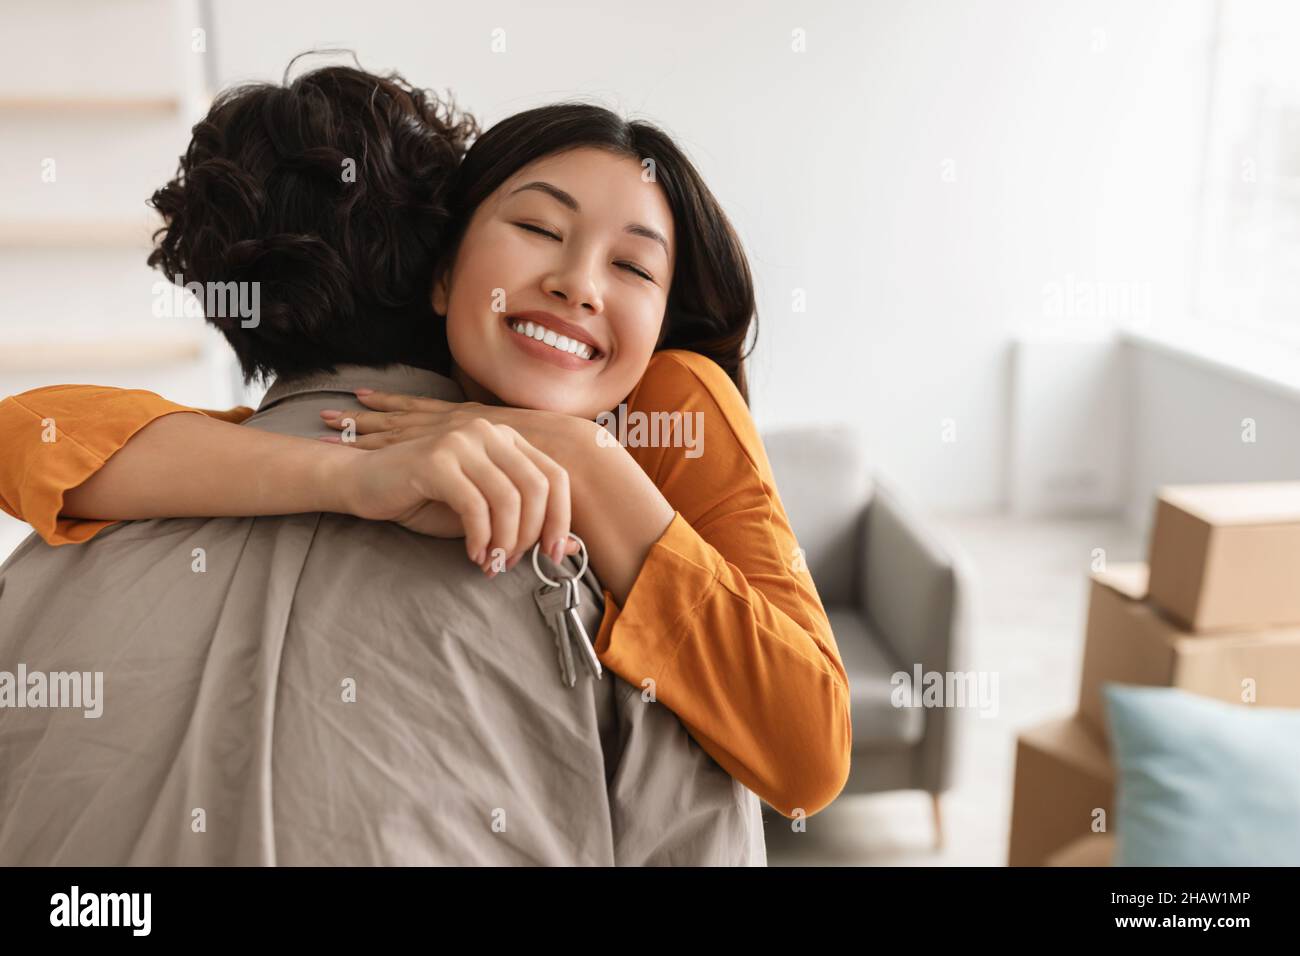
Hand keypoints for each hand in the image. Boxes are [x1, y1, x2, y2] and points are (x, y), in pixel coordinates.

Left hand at [318, 388, 577, 461]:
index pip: (426, 415)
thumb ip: (505, 480)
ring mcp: (448, 428)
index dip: (397, 411)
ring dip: (359, 424)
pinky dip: (373, 435)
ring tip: (322, 419)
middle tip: (329, 411)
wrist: (564, 454)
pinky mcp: (447, 440)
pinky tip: (346, 434)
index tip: (367, 403)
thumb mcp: (523, 469)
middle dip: (368, 415)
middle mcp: (455, 421)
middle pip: (401, 416)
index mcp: (472, 424)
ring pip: (394, 424)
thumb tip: (500, 494)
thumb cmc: (551, 467)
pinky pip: (401, 435)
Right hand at [335, 416, 578, 574]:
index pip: (555, 476)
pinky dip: (480, 537)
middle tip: (514, 563)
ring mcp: (462, 442)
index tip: (554, 554)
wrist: (364, 481)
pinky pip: (475, 506)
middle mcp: (489, 433)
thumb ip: (524, 523)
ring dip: (505, 541)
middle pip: (538, 488)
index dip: (561, 518)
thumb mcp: (482, 512)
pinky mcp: (437, 460)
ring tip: (492, 563)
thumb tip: (573, 547)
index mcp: (507, 440)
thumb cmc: (424, 497)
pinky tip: (473, 553)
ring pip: (509, 499)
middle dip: (533, 534)